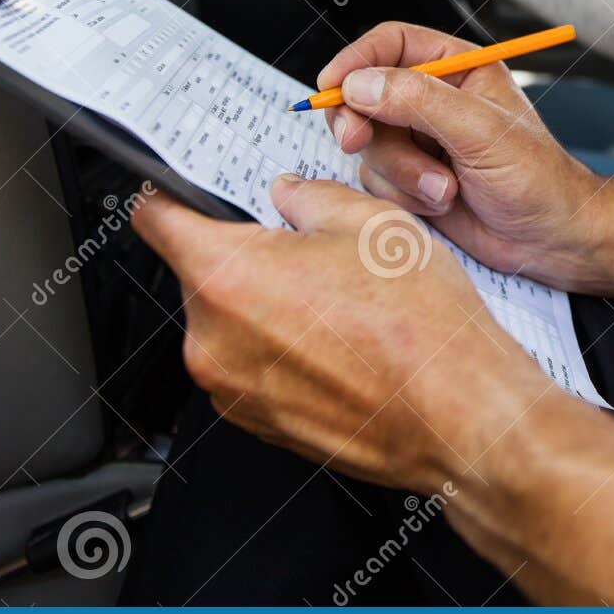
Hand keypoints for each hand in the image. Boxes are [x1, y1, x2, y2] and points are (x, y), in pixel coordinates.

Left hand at [130, 178, 555, 492]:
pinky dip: (281, 351)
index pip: (156, 218)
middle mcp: (213, 339)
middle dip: (242, 255)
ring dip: (264, 307)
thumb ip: (310, 198)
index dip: (169, 193)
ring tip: (335, 304)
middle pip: (199, 274)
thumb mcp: (369, 222)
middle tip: (305, 251)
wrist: (458, 415)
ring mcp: (231, 390)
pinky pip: (251, 368)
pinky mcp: (258, 423)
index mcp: (227, 275)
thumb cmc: (420, 328)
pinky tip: (338, 343)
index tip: (184, 190)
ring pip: (228, 324)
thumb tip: (289, 195)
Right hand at [314, 22, 611, 289]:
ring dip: (401, 172)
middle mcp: (433, 100)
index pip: (390, 44)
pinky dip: (405, 196)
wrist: (550, 239)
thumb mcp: (481, 131)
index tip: (331, 86)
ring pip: (368, 144)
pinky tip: (445, 203)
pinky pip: (377, 181)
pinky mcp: (411, 179)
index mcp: (457, 69)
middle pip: (363, 94)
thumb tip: (360, 85)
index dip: (355, 61)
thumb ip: (419, 102)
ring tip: (447, 189)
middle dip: (361, 122)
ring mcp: (419, 141)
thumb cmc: (537, 178)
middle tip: (357, 140)